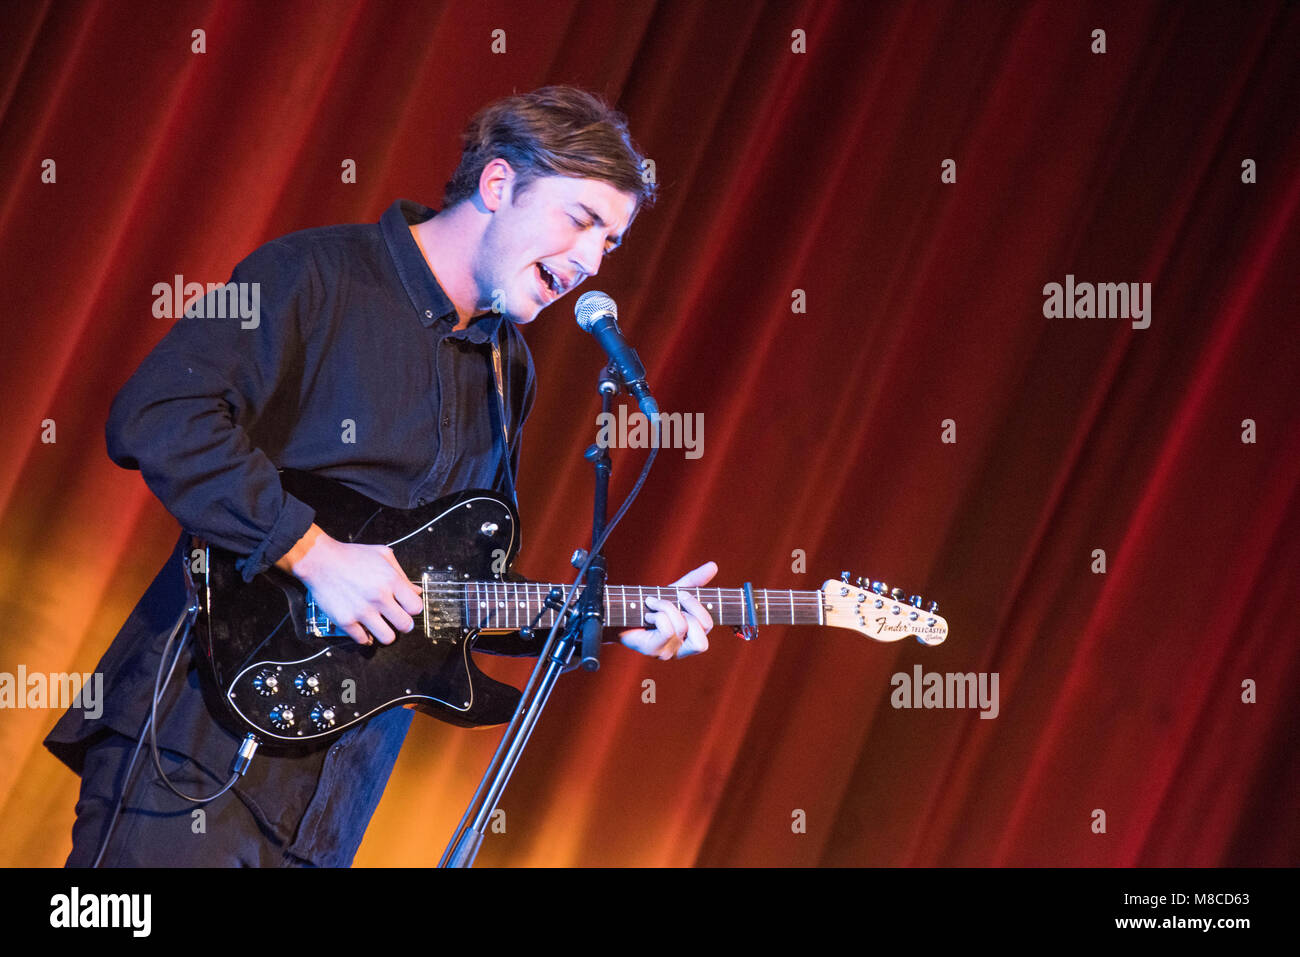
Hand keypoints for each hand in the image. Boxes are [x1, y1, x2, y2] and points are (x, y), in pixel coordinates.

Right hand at [276, 523, 423, 645]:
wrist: (320, 560)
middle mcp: (379, 597)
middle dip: (403, 624)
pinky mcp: (345, 621)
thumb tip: (416, 591)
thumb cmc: (351, 556)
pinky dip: (366, 637)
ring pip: (387, 638)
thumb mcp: (382, 555)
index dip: (413, 609)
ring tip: (382, 626)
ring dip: (387, 634)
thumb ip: (401, 574)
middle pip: (405, 625)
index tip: (407, 608)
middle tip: (396, 620)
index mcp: (391, 580)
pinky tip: (365, 629)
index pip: (416, 607)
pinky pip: (363, 640)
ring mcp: (362, 611)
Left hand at [619, 561, 717, 659]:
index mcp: (689, 637)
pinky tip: (647, 614)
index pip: (708, 625)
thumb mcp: (673, 593)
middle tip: (674, 598)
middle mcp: (681, 648)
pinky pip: (667, 629)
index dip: (699, 607)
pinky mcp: (653, 650)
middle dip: (689, 607)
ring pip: (682, 626)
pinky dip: (657, 615)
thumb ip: (694, 582)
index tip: (682, 594)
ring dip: (666, 607)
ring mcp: (668, 651)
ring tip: (652, 604)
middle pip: (703, 629)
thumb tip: (713, 565)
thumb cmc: (647, 606)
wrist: (618, 614)